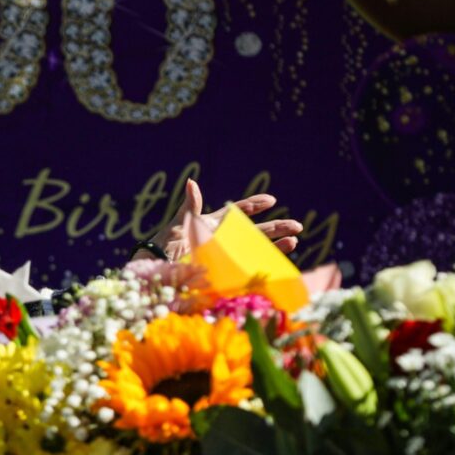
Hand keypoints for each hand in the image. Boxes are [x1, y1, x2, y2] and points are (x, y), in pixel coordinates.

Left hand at [139, 180, 302, 261]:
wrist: (157, 271)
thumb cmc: (166, 246)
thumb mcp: (180, 224)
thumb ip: (191, 205)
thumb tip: (193, 182)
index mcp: (214, 224)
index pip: (238, 212)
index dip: (254, 205)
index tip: (271, 200)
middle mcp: (224, 240)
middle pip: (255, 232)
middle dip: (277, 228)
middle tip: (298, 226)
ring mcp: (226, 256)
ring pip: (256, 250)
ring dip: (276, 246)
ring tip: (294, 241)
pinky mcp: (225, 272)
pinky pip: (248, 269)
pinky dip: (263, 266)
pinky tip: (279, 263)